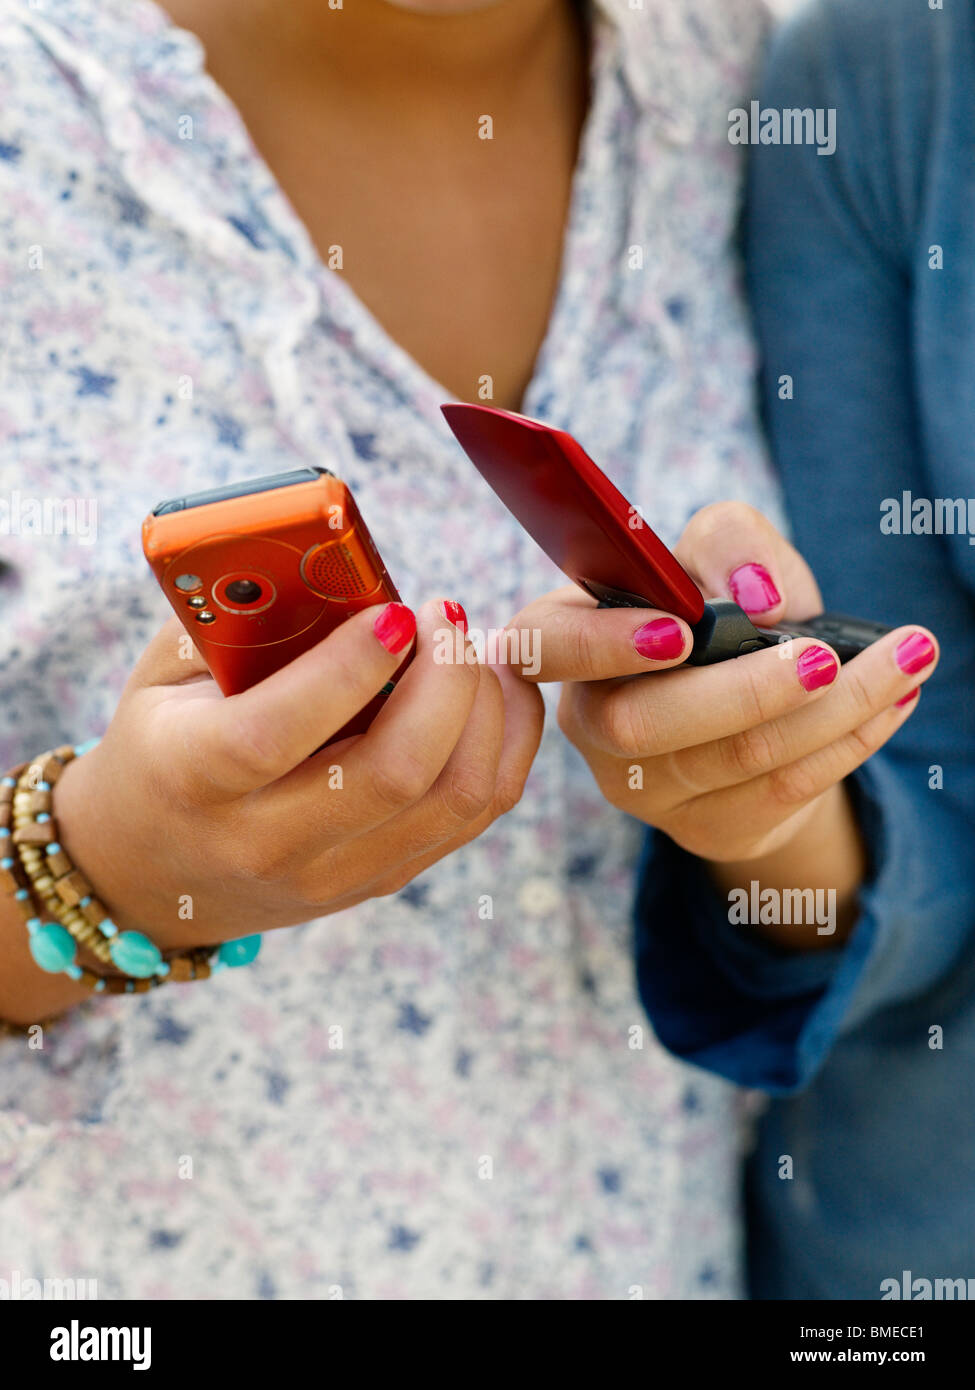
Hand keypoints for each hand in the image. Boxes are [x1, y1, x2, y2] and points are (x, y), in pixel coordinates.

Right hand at [54, 600, 542, 951]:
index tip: (396, 612)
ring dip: (486, 708)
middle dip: (445, 680)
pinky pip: (474, 813)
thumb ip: (239, 617)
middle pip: (393, 774)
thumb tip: (339, 564)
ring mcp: (332, 875)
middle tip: (444, 614)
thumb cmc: (166, 740)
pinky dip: (504, 742)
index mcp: (191, 778)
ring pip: (455, 798)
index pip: (275, 735)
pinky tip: (493, 690)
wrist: (155, 869)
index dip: (347, 669)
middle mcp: (264, 842)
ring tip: (475, 648)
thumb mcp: (169, 671)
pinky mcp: (382, 880)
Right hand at [508, 502, 937, 865]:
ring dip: (836, 709)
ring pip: (736, 758)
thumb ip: (729, 542)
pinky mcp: (708, 827)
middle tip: (823, 657)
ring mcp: (645, 789)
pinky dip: (853, 740)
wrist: (753, 704)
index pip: (546, 647)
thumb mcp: (720, 555)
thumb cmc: (719, 615)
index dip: (602, 644)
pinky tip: (896, 700)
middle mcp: (592, 723)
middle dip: (747, 691)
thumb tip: (759, 596)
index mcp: (569, 642)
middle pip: (646, 725)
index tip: (681, 632)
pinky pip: (785, 790)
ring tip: (908, 658)